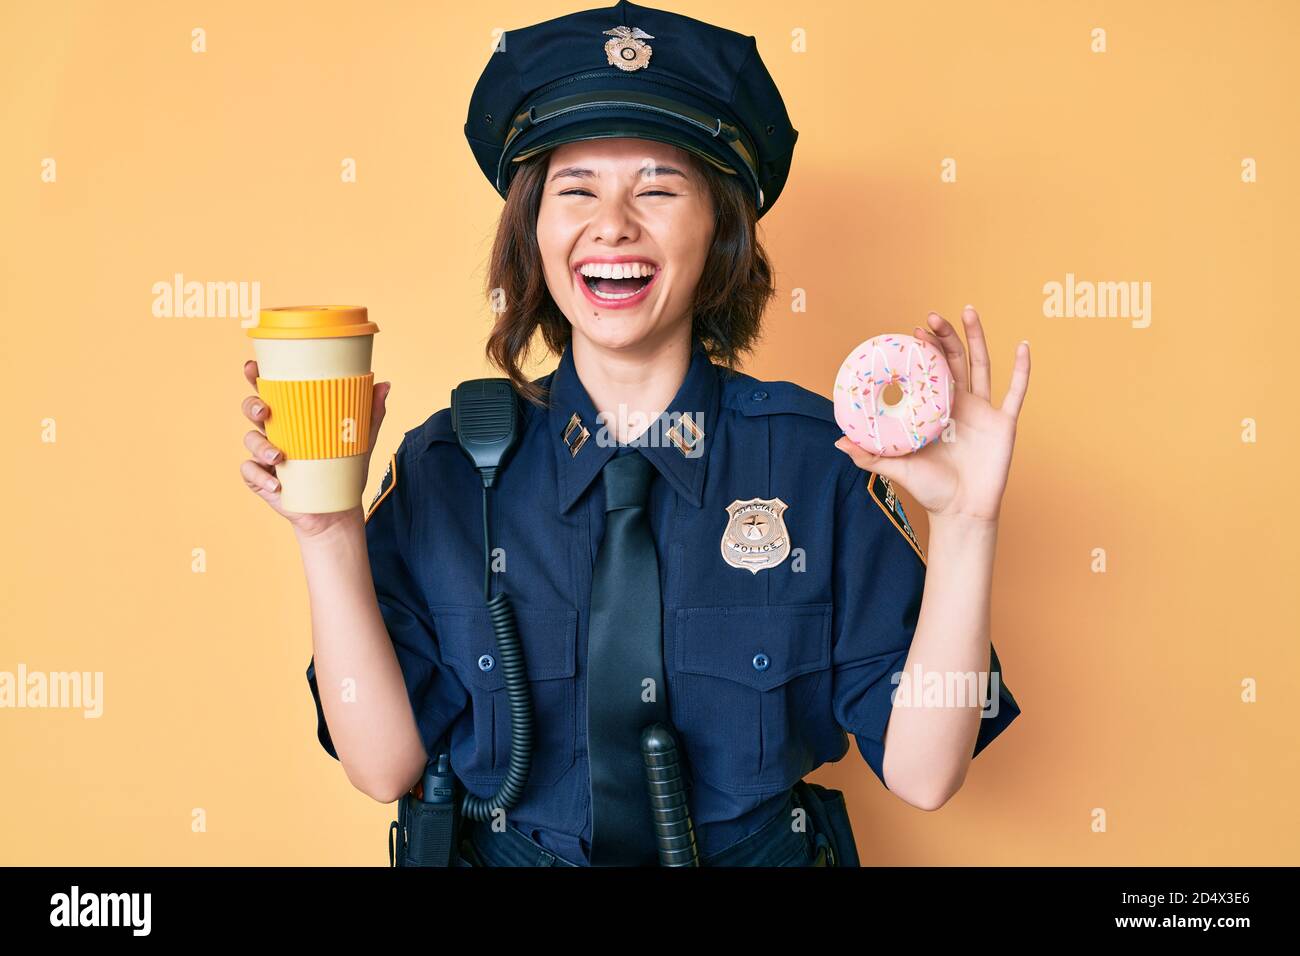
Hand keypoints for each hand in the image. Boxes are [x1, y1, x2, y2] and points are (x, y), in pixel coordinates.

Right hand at [239, 359, 391, 537]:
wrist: (337, 508)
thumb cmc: (344, 469)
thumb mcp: (360, 441)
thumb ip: (370, 414)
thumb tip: (384, 383)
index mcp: (293, 416)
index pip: (271, 390)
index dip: (255, 375)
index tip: (253, 366)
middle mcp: (274, 431)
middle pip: (252, 409)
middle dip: (252, 405)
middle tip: (264, 411)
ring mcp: (264, 455)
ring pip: (250, 440)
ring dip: (260, 446)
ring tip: (279, 457)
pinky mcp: (261, 478)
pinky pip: (250, 472)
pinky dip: (261, 477)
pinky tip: (277, 485)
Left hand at [834, 306, 1029, 523]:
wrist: (960, 513)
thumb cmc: (930, 490)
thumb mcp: (897, 468)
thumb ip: (870, 454)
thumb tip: (839, 441)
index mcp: (935, 410)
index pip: (929, 372)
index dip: (923, 351)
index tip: (913, 331)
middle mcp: (959, 404)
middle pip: (954, 360)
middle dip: (945, 336)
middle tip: (933, 315)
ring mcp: (983, 411)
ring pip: (982, 365)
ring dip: (976, 337)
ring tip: (969, 311)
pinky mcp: (1004, 423)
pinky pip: (1016, 392)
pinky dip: (1022, 369)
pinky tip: (1023, 345)